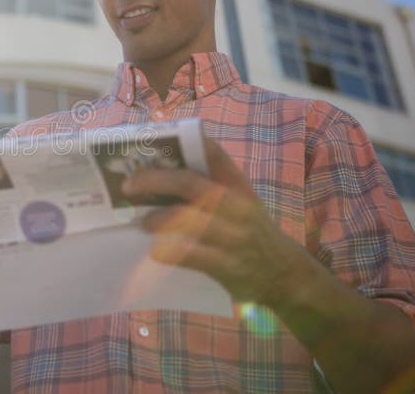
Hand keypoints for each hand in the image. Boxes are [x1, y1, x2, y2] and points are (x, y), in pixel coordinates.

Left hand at [122, 136, 303, 303]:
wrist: (285, 276)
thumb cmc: (252, 233)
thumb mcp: (242, 203)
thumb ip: (211, 187)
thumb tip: (158, 174)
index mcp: (238, 186)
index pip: (213, 154)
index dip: (185, 142)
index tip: (155, 137)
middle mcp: (238, 206)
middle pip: (189, 183)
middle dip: (154, 180)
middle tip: (129, 185)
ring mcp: (234, 236)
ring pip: (186, 218)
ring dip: (157, 218)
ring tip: (142, 221)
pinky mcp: (227, 266)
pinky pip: (189, 254)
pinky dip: (167, 251)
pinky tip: (156, 251)